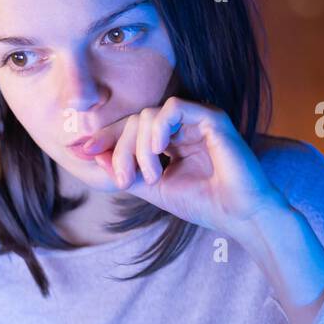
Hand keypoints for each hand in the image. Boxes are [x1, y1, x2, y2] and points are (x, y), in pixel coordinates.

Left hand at [94, 97, 285, 239]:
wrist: (240, 216)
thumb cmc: (204, 204)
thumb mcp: (153, 189)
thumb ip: (124, 173)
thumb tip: (91, 156)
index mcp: (170, 141)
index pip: (130, 129)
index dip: (105, 137)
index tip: (83, 150)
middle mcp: (182, 127)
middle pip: (134, 121)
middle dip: (120, 149)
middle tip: (122, 178)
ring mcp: (198, 120)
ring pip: (149, 114)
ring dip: (139, 147)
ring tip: (150, 175)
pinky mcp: (213, 118)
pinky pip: (174, 108)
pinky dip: (159, 128)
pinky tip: (159, 151)